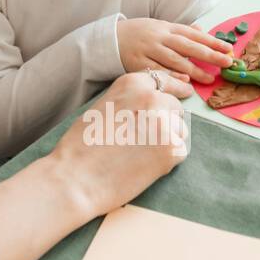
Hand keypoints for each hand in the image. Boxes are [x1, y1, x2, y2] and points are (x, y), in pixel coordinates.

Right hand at [46, 70, 191, 217]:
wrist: (77, 178)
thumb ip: (130, 101)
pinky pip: (180, 151)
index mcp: (132, 84)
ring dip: (167, 140)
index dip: (172, 89)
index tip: (182, 92)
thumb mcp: (103, 107)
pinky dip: (167, 159)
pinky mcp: (172, 150)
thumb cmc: (83, 146)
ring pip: (179, 130)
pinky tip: (143, 165)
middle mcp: (152, 98)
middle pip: (175, 107)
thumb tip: (151, 105)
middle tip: (143, 139)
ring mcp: (164, 123)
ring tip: (139, 153)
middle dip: (166, 120)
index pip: (163, 81)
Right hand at [116, 18, 232, 83]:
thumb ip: (180, 30)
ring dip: (193, 69)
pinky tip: (183, 81)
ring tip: (209, 78)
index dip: (212, 41)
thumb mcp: (159, 26)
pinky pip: (156, 71)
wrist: (108, 39)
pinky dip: (171, 76)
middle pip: (187, 46)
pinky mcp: (137, 63)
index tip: (228, 49)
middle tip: (226, 62)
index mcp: (165, 27)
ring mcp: (147, 50)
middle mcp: (158, 37)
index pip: (192, 34)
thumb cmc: (138, 34)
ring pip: (174, 60)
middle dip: (209, 54)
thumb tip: (202, 31)